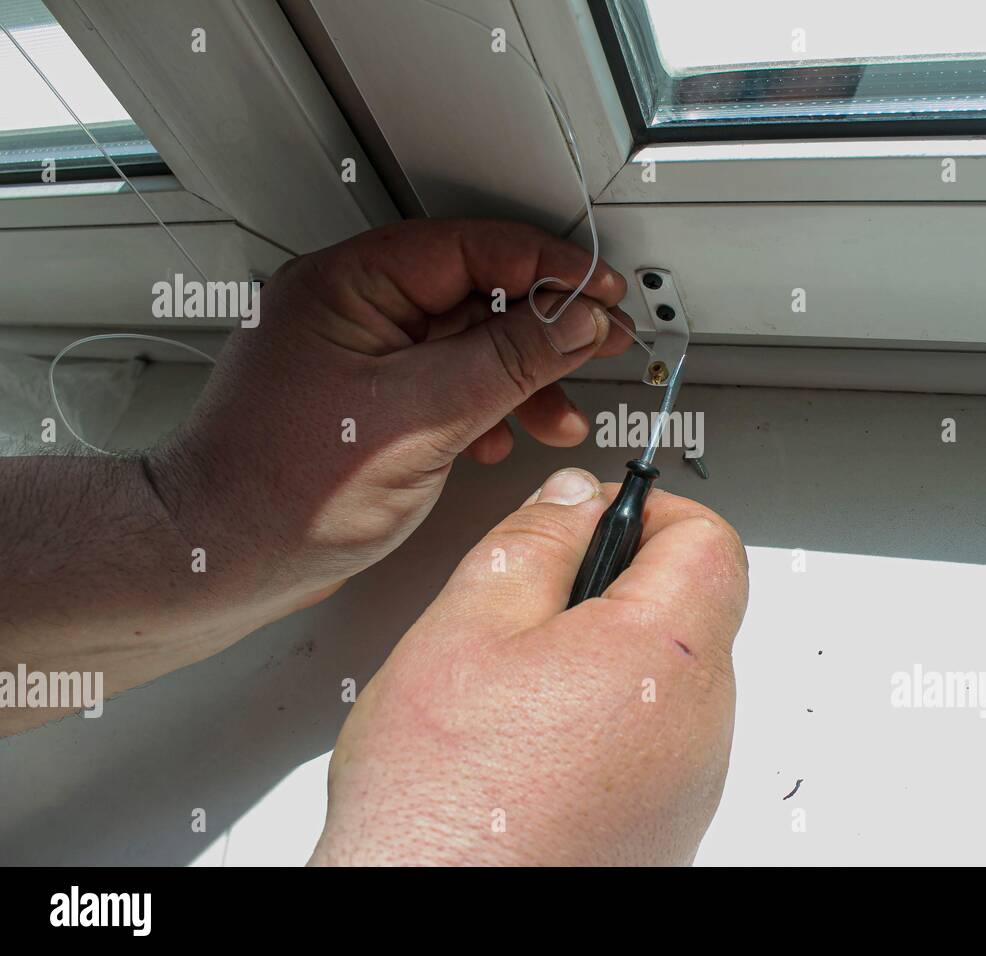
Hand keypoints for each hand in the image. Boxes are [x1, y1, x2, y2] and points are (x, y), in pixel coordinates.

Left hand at [149, 219, 631, 614]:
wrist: (221, 559)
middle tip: (603, 343)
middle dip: (543, 328)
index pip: (471, 247)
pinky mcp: (372, 403)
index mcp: (348, 285)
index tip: (601, 293)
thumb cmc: (280, 492)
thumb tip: (572, 321)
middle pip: (475, 294)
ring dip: (521, 379)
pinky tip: (501, 441)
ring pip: (467, 345)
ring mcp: (362, 358)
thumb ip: (504, 362)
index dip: (547, 268)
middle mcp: (354, 311)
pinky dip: (485, 410)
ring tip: (561, 415)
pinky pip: (446, 386)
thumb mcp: (417, 418)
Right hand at [310, 467, 749, 865]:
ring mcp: (689, 784)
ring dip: (606, 656)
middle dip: (618, 586)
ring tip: (518, 689)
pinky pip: (654, 739)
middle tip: (534, 607)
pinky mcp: (666, 825)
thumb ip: (533, 543)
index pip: (709, 540)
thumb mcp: (465, 628)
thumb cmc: (442, 804)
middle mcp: (700, 726)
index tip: (596, 518)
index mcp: (665, 659)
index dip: (650, 511)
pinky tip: (532, 744)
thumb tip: (574, 499)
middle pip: (692, 609)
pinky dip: (605, 719)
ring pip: (669, 676)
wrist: (432, 918)